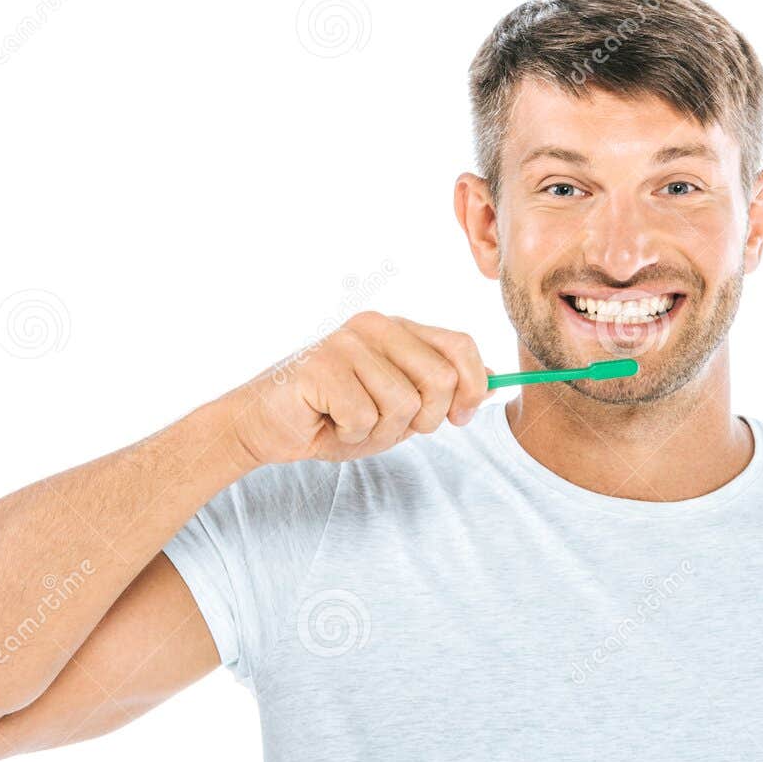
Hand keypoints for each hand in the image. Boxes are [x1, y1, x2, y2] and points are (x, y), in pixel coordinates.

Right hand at [227, 312, 492, 465]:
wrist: (268, 427)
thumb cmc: (334, 417)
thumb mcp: (399, 407)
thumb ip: (441, 390)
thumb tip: (495, 379)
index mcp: (398, 329)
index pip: (460, 346)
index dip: (473, 387)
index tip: (460, 418)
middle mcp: (374, 326)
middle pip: (441, 379)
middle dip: (425, 419)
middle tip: (390, 427)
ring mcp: (346, 343)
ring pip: (403, 404)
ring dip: (381, 432)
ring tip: (351, 423)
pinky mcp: (321, 366)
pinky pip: (364, 416)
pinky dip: (350, 435)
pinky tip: (329, 423)